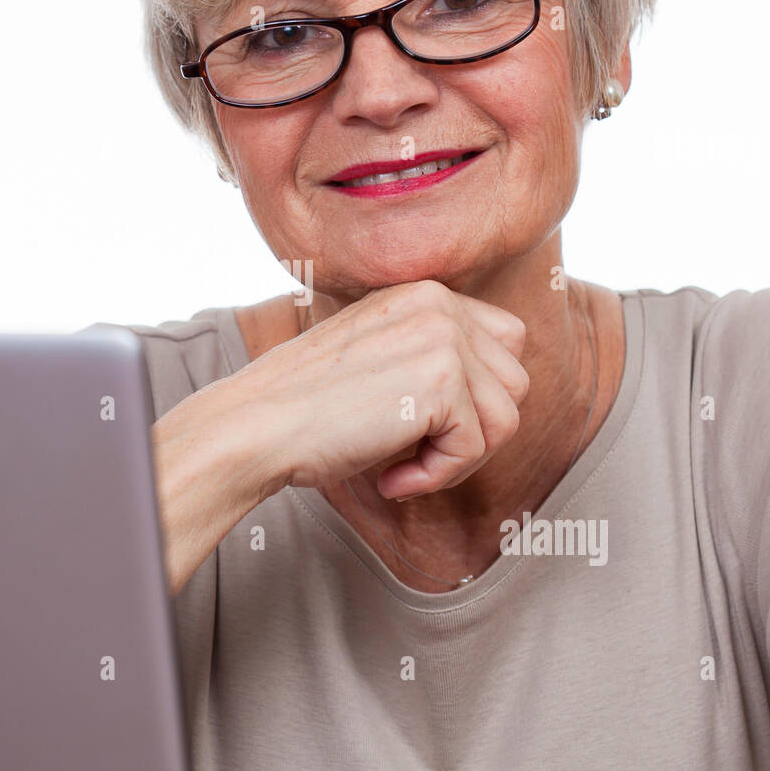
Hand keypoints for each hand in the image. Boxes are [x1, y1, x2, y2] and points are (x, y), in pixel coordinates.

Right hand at [234, 279, 528, 500]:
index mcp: (424, 292)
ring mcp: (443, 338)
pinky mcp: (442, 382)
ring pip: (506, 417)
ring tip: (403, 467)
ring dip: (458, 458)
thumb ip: (434, 360)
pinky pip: (475, 447)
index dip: (477, 396)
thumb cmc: (305, 408)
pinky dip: (438, 477)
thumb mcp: (380, 361)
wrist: (256, 426)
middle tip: (417, 456)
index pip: (504, 343)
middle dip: (474, 431)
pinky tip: (391, 478)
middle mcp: (440, 303)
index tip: (425, 427)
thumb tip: (498, 402)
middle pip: (513, 382)